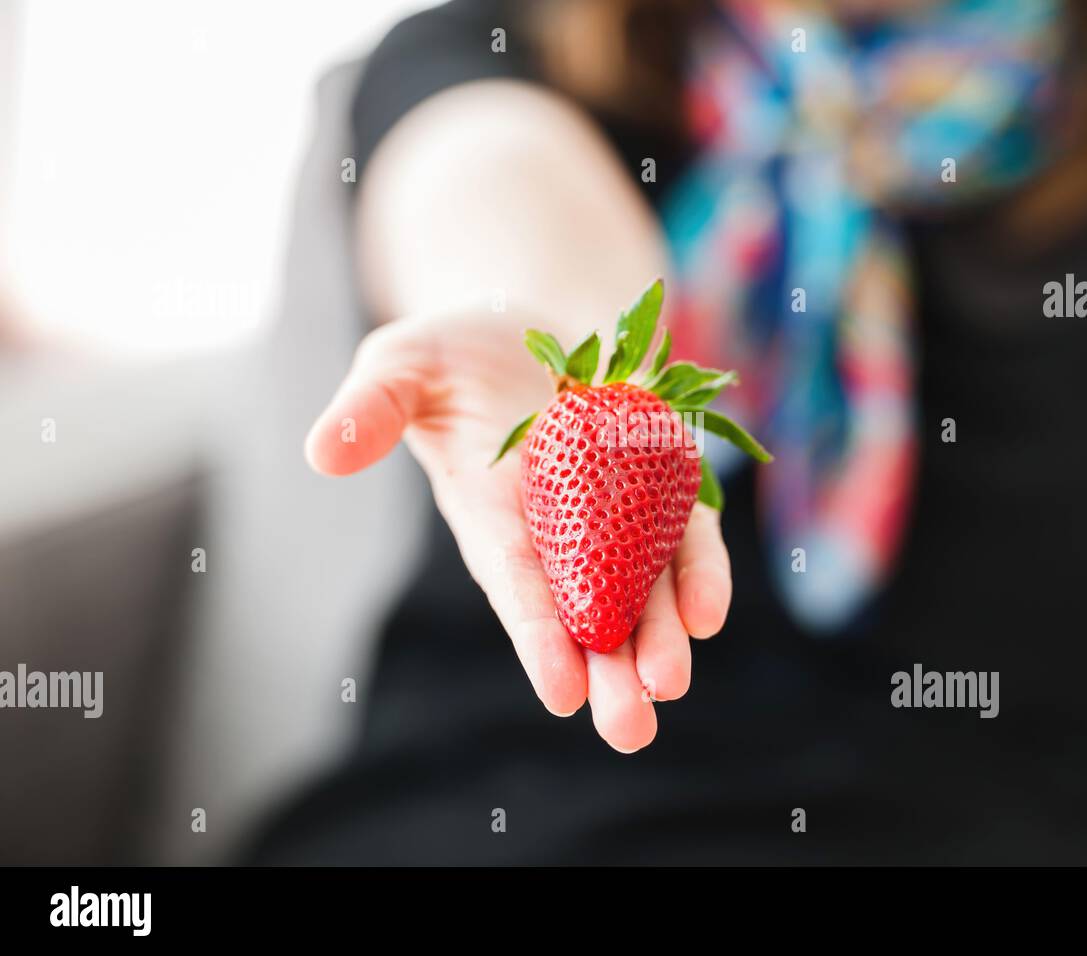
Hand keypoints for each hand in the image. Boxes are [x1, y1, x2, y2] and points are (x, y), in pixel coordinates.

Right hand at [305, 311, 731, 751]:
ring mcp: (613, 512)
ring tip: (669, 687)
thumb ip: (371, 406)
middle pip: (585, 610)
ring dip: (658, 639)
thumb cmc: (454, 356)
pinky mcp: (662, 484)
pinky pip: (684, 536)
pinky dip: (697, 572)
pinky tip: (707, 614)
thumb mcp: (404, 365)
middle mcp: (554, 529)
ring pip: (642, 589)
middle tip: (631, 729)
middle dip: (608, 670)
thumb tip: (320, 453)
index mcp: (490, 513)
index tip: (563, 692)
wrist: (533, 324)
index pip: (516, 583)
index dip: (539, 635)